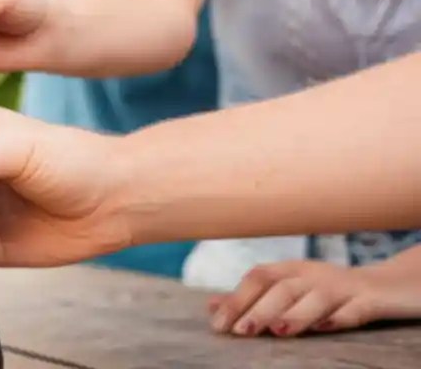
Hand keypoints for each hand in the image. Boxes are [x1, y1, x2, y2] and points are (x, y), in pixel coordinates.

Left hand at [207, 260, 420, 337]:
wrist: (390, 285)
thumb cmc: (330, 292)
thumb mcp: (292, 290)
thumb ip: (254, 299)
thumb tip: (211, 306)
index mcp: (293, 270)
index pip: (259, 278)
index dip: (237, 298)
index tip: (217, 323)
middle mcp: (315, 275)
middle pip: (283, 287)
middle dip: (259, 308)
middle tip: (240, 331)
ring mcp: (345, 287)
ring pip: (318, 297)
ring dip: (296, 313)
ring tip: (277, 330)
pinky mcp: (372, 301)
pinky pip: (357, 308)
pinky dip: (341, 316)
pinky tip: (326, 326)